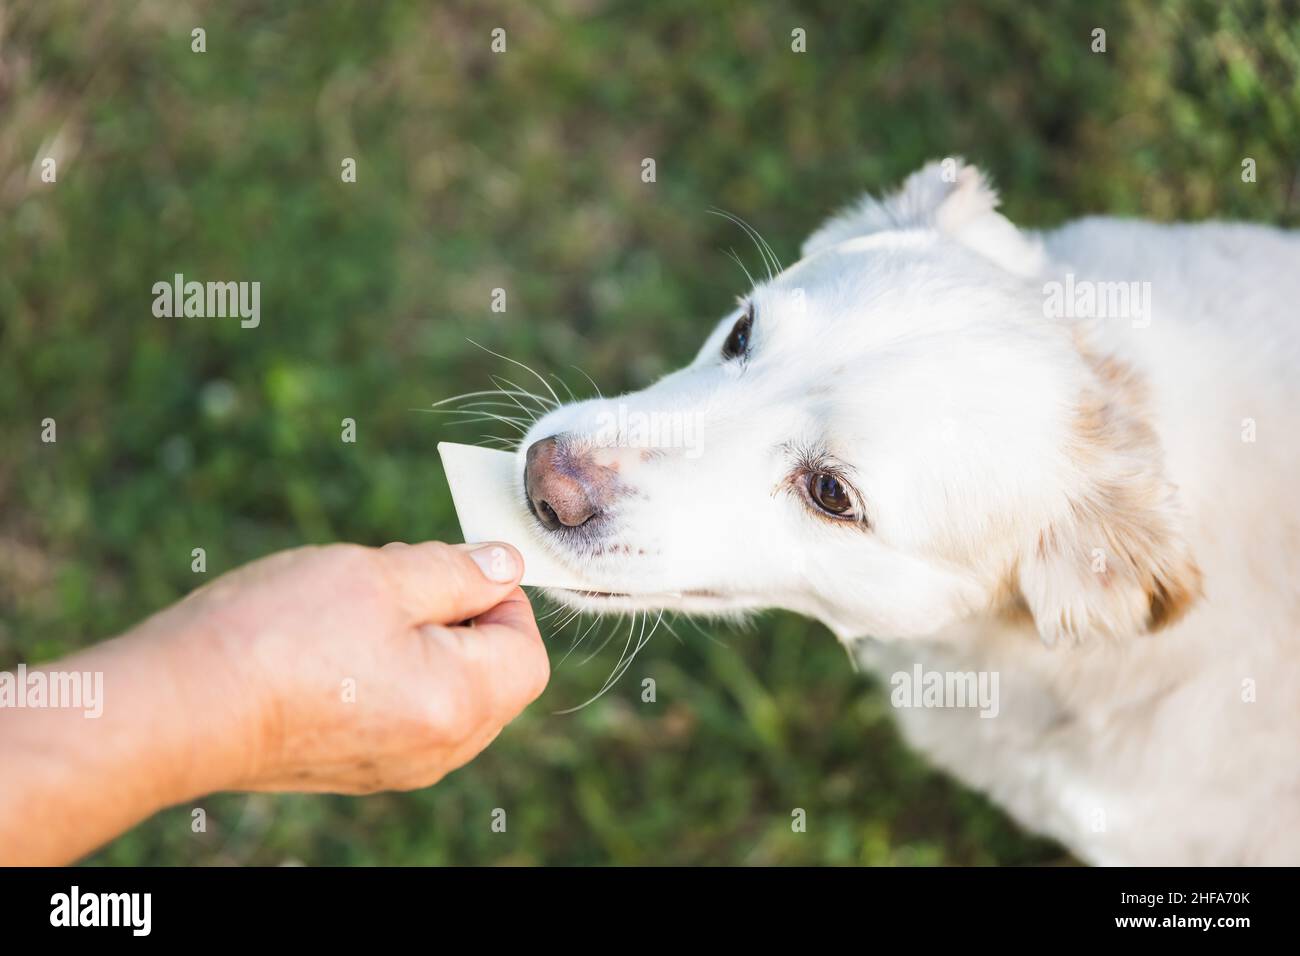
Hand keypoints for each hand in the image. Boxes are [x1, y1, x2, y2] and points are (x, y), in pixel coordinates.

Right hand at [142, 541, 549, 795]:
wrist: (179, 706)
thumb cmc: (279, 635)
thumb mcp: (383, 576)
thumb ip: (458, 572)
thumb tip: (505, 566)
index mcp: (462, 703)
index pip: (527, 648)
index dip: (501, 598)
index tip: (450, 568)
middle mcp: (441, 750)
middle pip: (494, 677)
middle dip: (462, 619)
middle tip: (396, 584)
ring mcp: (400, 767)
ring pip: (449, 694)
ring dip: (424, 644)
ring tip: (357, 613)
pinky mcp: (359, 770)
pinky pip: (407, 715)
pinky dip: (393, 676)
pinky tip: (335, 649)